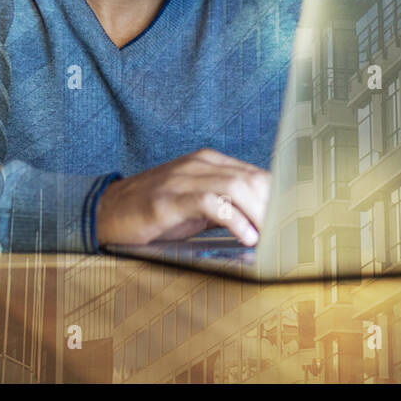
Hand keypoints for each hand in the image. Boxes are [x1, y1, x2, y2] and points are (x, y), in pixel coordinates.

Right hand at [95, 149, 270, 247]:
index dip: (278, 197)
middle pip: (252, 179)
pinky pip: (211, 203)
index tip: (293, 221)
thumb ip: (227, 208)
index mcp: (209, 162)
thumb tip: (263, 224)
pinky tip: (246, 237)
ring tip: (270, 238)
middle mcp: (199, 164)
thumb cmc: (155, 213)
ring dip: (259, 214)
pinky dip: (235, 220)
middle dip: (274, 207)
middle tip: (287, 234)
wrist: (107, 211)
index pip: (256, 174)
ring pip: (236, 187)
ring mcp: (183, 179)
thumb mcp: (196, 207)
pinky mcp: (169, 198)